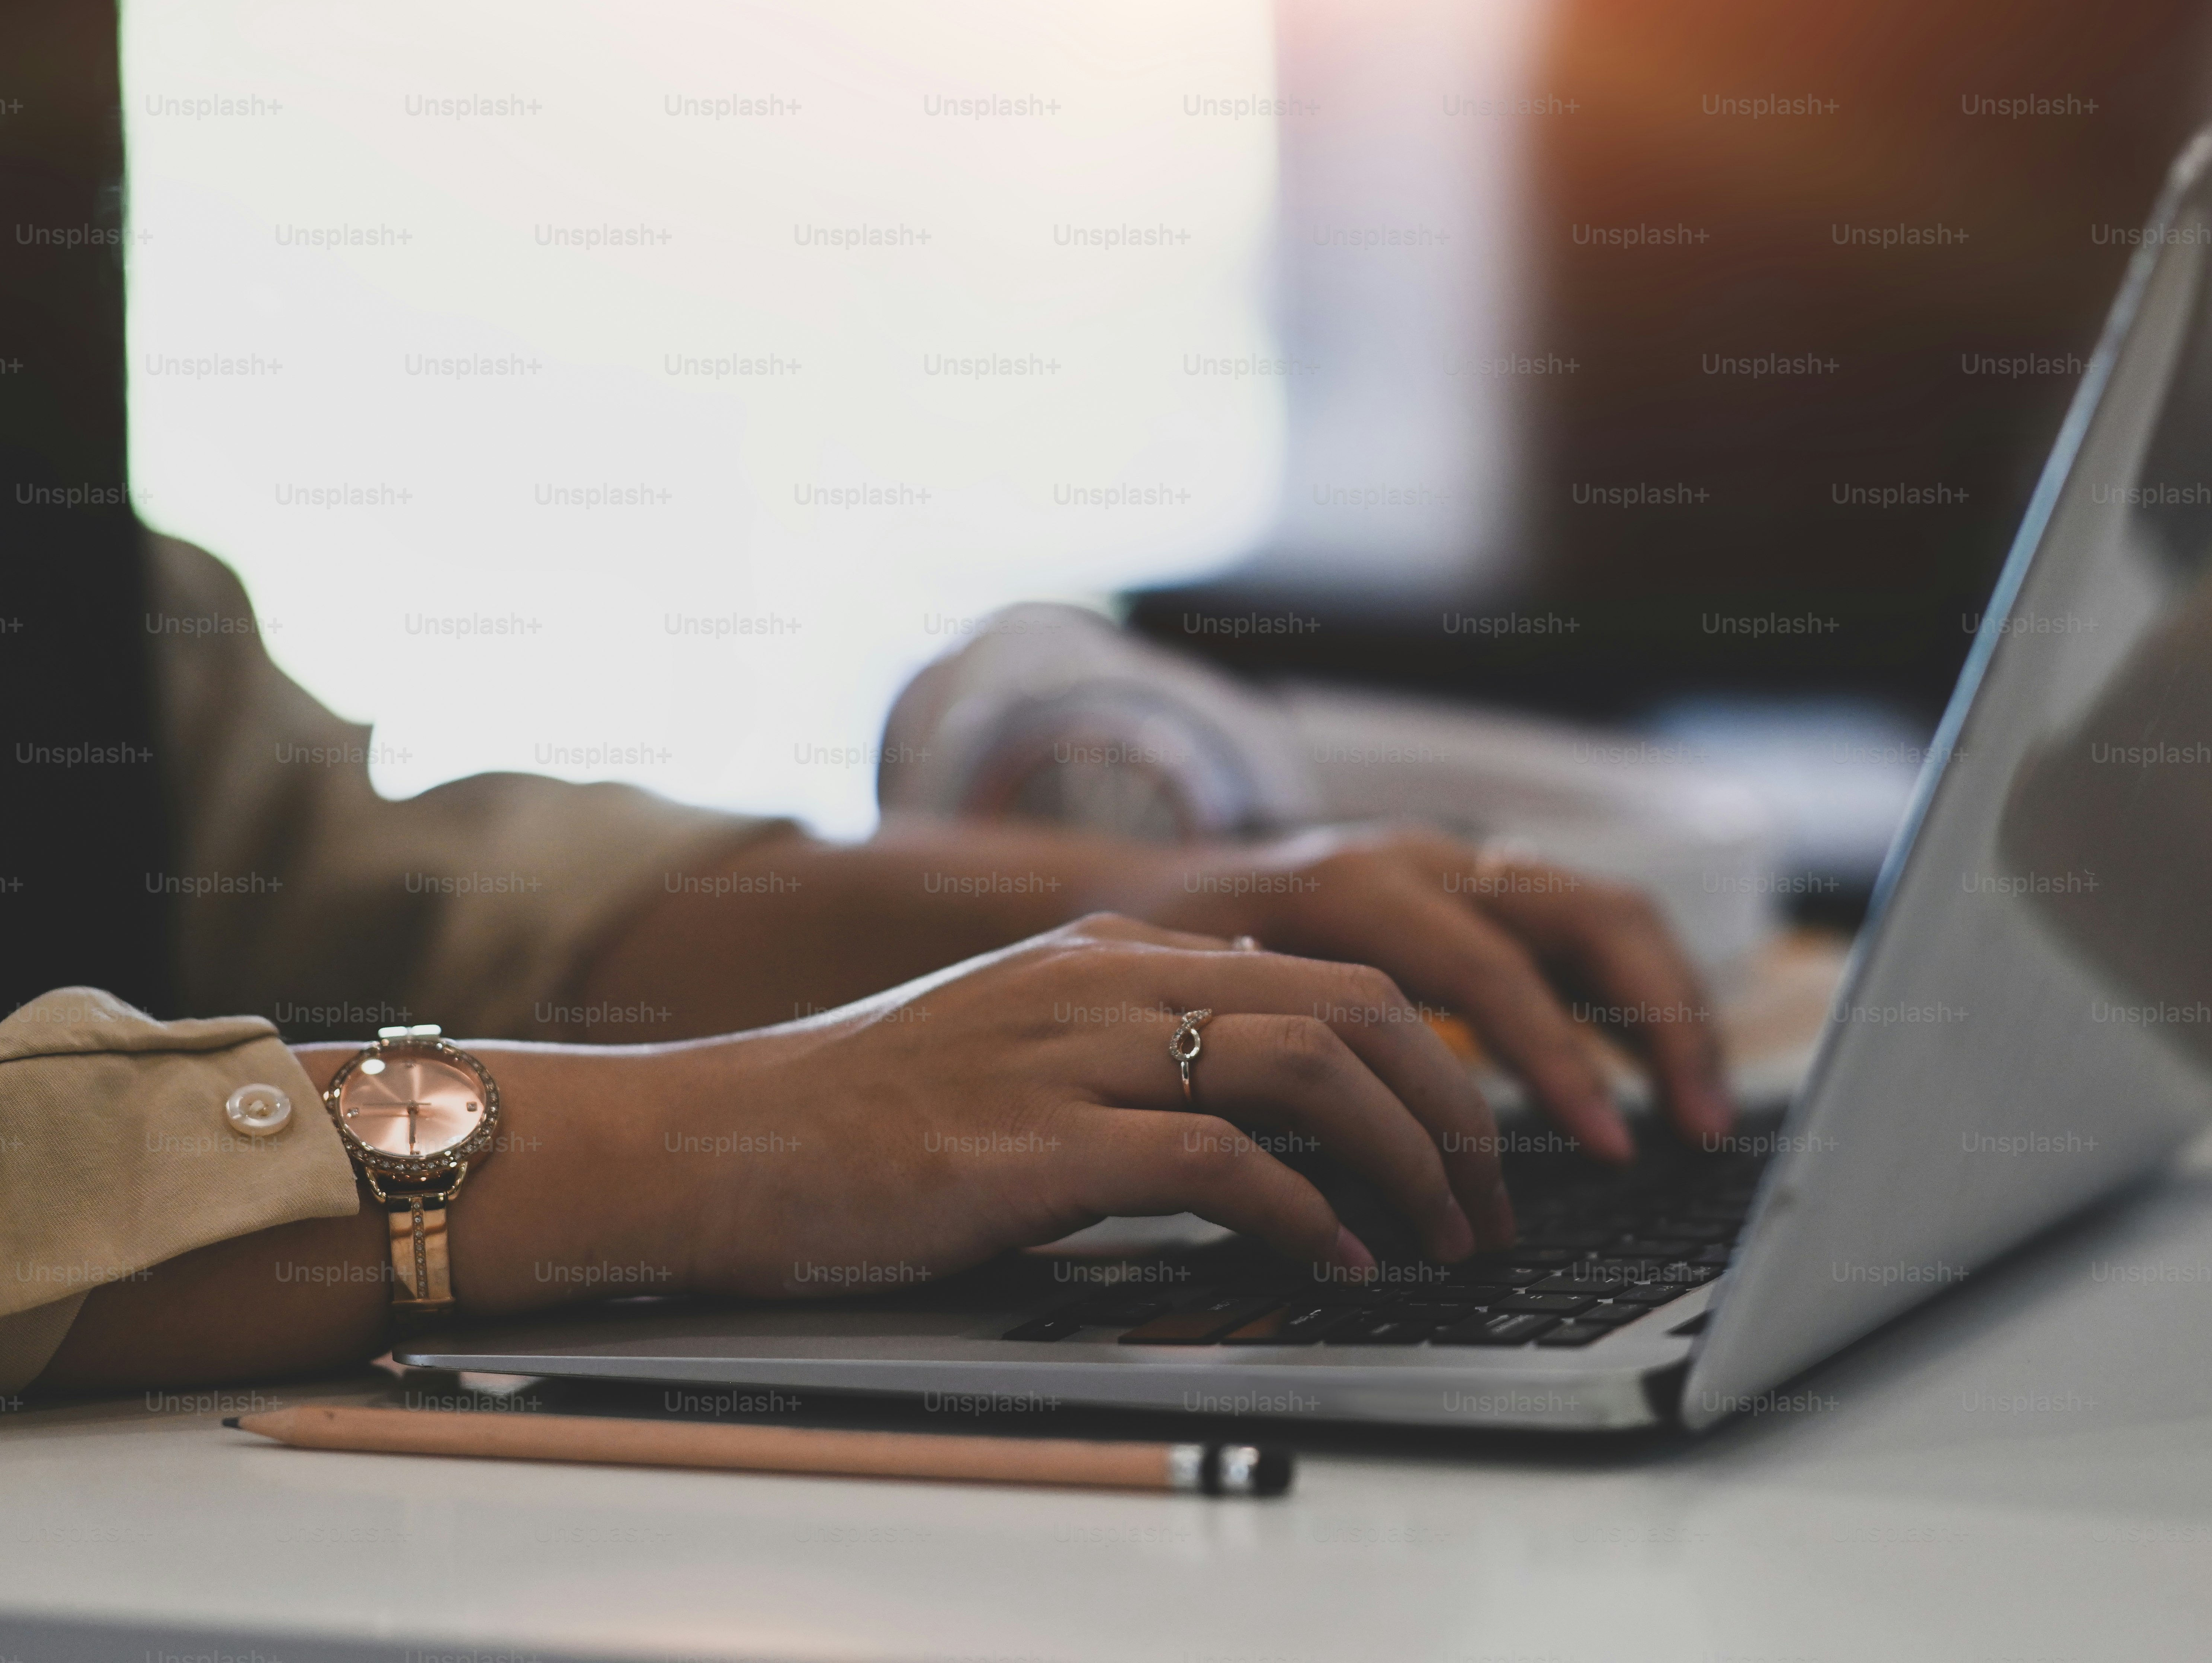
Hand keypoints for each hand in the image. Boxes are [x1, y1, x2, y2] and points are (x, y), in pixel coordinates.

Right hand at [645, 914, 1513, 1296]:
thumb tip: (1272, 1056)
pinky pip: (1214, 1160)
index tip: (1467, 1149)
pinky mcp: (1034, 1141)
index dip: (1430, 1063)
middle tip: (1487, 1202)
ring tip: (1439, 1234)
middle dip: (1453, 1108)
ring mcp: (1070, 1053)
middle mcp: (1106, 981)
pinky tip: (1334, 1259)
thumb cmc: (870, 1115)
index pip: (1330, 978)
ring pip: (1304, 1067)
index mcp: (1112, 952)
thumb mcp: (1026, 1036)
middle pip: (1350, 1011)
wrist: (724, 1140)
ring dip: (1401, 1159)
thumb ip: (1142, 1030)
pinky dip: (1299, 1213)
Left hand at [1122, 827, 1730, 1160]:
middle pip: (1586, 918)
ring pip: (1603, 912)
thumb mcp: (1218, 1006)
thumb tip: (1378, 1177)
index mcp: (1359, 886)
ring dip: (1668, 1009)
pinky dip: (1631, 996)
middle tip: (1698, 1126)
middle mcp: (1425, 858)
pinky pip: (1584, 927)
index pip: (1495, 973)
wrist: (1153, 889)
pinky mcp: (1481, 883)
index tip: (1605, 1147)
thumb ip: (1299, 1067)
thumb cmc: (1174, 965)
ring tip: (1703, 1109)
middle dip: (1660, 1024)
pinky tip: (1657, 1074)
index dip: (1558, 1063)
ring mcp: (1462, 860)